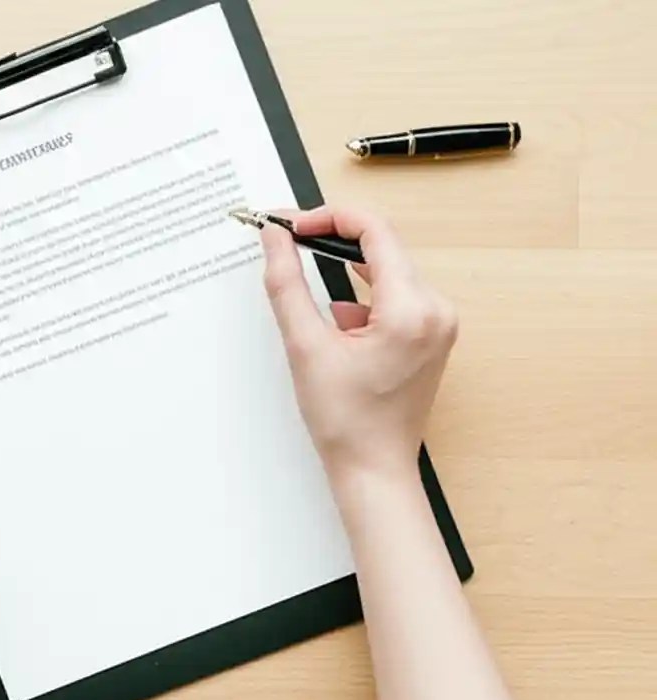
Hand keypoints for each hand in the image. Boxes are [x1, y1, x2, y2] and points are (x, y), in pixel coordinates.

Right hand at [259, 206, 457, 481]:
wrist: (374, 470)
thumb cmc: (346, 422)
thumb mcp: (304, 347)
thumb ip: (286, 283)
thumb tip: (275, 239)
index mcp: (411, 309)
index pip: (374, 232)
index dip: (328, 217)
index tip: (291, 225)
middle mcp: (436, 310)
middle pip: (381, 248)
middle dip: (333, 242)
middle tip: (289, 241)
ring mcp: (437, 323)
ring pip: (385, 272)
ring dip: (346, 274)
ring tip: (311, 300)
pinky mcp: (430, 335)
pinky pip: (393, 297)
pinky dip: (360, 301)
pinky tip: (336, 334)